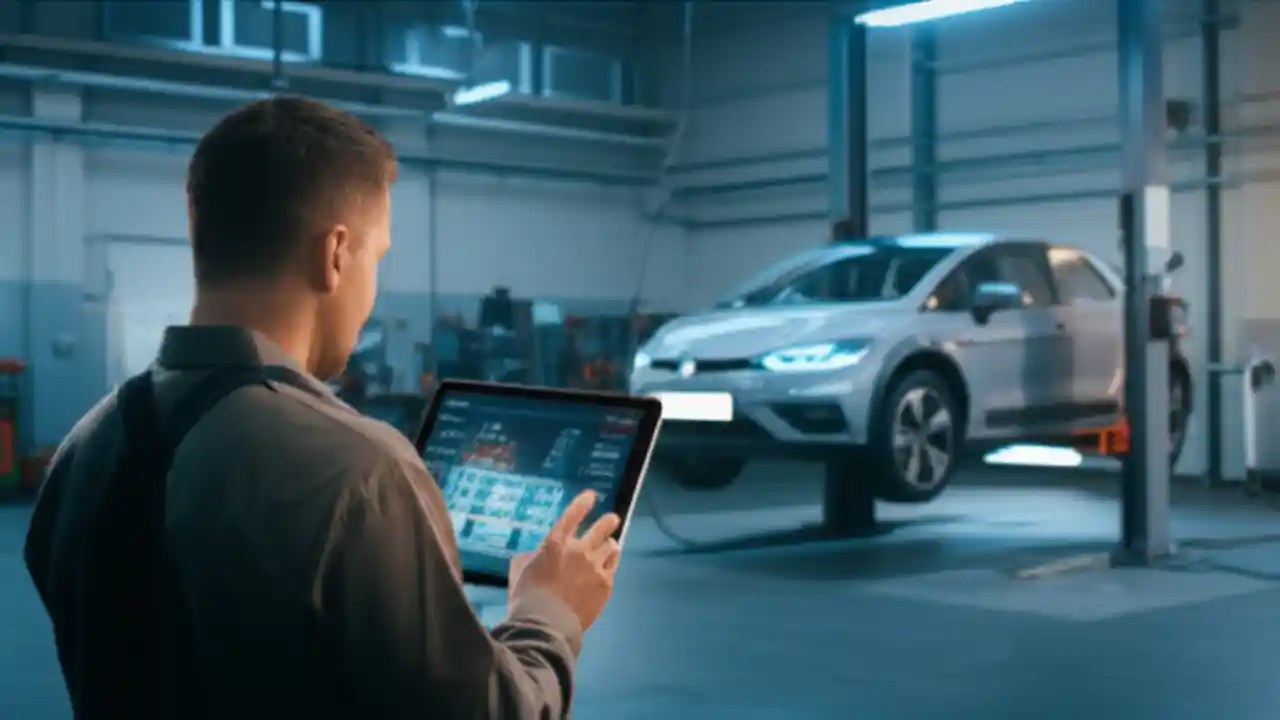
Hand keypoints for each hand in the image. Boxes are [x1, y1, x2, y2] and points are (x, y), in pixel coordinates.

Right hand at [508, 490, 620, 630]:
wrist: (546, 625)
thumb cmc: (526, 597)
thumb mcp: (520, 569)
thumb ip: (532, 556)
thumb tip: (538, 554)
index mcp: (555, 543)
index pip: (573, 515)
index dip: (583, 503)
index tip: (590, 496)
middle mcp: (579, 550)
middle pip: (603, 527)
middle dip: (608, 521)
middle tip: (612, 520)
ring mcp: (595, 567)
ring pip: (612, 547)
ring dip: (609, 544)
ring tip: (610, 546)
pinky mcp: (606, 584)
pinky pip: (614, 566)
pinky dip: (611, 563)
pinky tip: (609, 564)